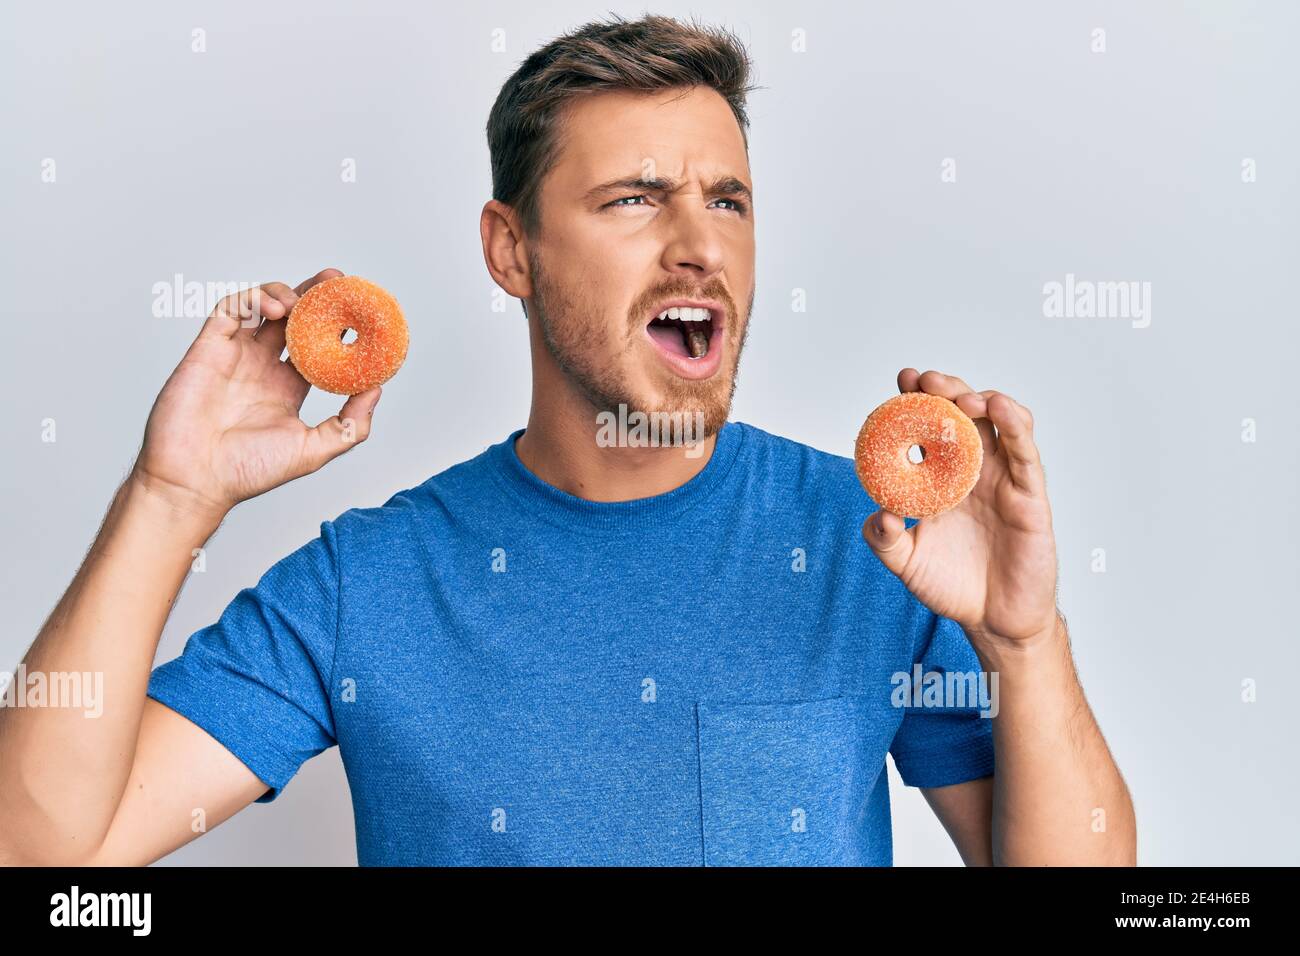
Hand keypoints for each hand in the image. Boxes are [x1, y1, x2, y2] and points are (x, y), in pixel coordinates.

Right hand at [132, 268, 381, 521]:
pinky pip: (232, 307)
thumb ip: (349, 423)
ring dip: (288, 293)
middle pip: (294, 318)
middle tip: (339, 281)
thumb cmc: (247, 472)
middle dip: (317, 296)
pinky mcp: (209, 346)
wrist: (193, 480)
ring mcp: (236, 354)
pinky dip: (255, 298)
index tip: (362, 314)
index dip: (338, 327)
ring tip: (307, 300)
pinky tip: (278, 310)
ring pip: (264, 305)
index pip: (318, 345)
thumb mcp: (313, 450)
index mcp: (287, 387)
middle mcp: (263, 366)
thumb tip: (377, 389)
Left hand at [861, 368, 1058, 647]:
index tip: (902, 380)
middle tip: (923, 380)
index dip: (916, 399)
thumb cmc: (951, 586)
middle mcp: (973, 470)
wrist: (993, 620)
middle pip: (963, 414)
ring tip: (957, 394)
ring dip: (979, 398)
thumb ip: (885, 539)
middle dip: (944, 389)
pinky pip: (1025, 452)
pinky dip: (1014, 423)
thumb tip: (878, 514)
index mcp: (941, 478)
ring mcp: (1003, 478)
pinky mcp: (1030, 494)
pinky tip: (997, 406)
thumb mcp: (906, 562)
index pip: (929, 427)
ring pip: (998, 422)